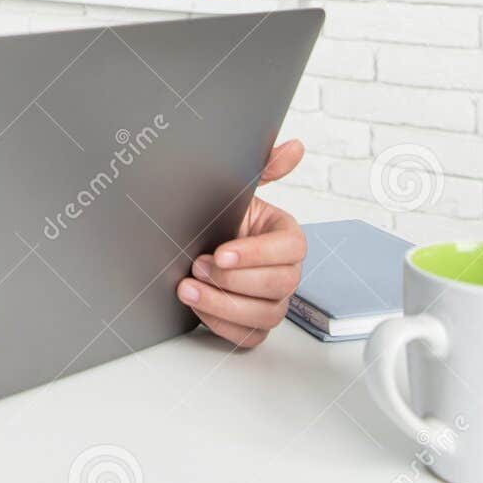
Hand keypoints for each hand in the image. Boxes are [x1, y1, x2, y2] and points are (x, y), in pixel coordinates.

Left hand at [176, 139, 306, 348]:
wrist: (199, 243)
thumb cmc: (223, 219)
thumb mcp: (240, 191)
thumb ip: (266, 169)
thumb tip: (295, 146)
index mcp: (287, 238)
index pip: (291, 251)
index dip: (258, 254)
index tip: (221, 252)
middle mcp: (286, 273)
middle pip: (280, 286)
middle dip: (234, 280)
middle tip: (197, 266)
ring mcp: (272, 302)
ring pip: (264, 315)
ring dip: (223, 304)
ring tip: (187, 288)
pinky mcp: (254, 326)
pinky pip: (247, 336)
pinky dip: (220, 324)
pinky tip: (197, 306)